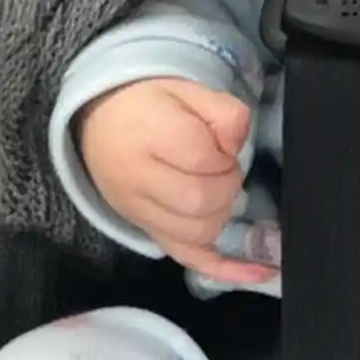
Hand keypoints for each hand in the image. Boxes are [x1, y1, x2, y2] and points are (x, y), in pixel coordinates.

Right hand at [78, 77, 274, 283]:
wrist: (100, 122)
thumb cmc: (149, 103)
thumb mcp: (187, 89)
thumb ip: (222, 112)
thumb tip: (236, 147)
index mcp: (148, 134)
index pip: (199, 157)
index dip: (224, 154)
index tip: (222, 146)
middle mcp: (138, 180)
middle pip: (199, 202)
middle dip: (227, 185)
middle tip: (223, 167)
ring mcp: (141, 213)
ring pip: (196, 234)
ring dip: (223, 214)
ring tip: (219, 190)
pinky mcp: (149, 232)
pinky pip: (189, 259)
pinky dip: (227, 268)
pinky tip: (260, 271)